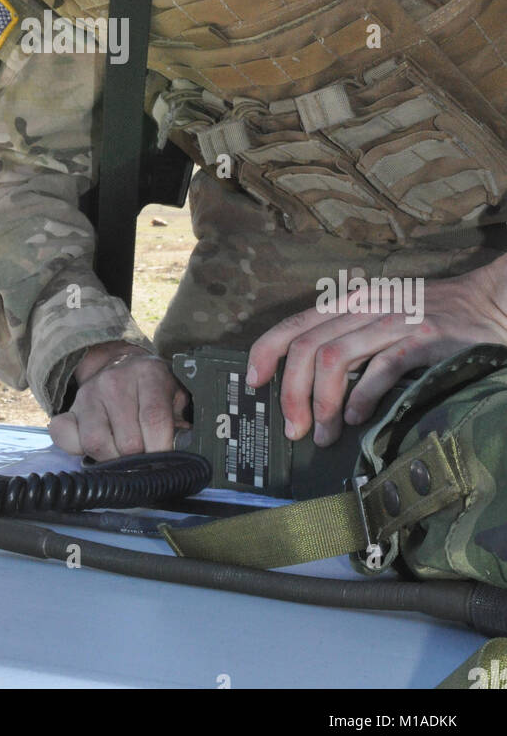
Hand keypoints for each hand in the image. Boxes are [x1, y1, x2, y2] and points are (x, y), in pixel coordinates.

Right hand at [48, 341, 190, 460]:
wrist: (120, 364)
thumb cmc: (153, 389)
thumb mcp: (175, 396)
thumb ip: (182, 422)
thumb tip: (186, 451)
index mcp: (148, 375)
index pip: (154, 419)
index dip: (161, 449)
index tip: (167, 463)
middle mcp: (114, 381)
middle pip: (127, 440)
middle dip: (140, 460)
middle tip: (146, 460)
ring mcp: (88, 394)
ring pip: (96, 444)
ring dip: (112, 459)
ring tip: (123, 456)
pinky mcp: (69, 407)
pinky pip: (63, 436)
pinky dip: (76, 449)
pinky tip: (95, 448)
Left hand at [247, 254, 506, 446]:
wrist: (487, 302)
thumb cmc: (432, 314)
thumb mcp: (381, 316)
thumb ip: (349, 340)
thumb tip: (312, 385)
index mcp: (350, 301)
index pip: (294, 324)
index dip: (265, 352)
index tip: (253, 382)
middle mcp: (364, 306)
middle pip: (307, 347)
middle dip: (292, 392)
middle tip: (294, 429)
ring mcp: (392, 320)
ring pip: (334, 358)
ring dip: (323, 403)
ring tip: (325, 434)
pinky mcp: (422, 338)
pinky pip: (381, 367)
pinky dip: (363, 396)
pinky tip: (358, 419)